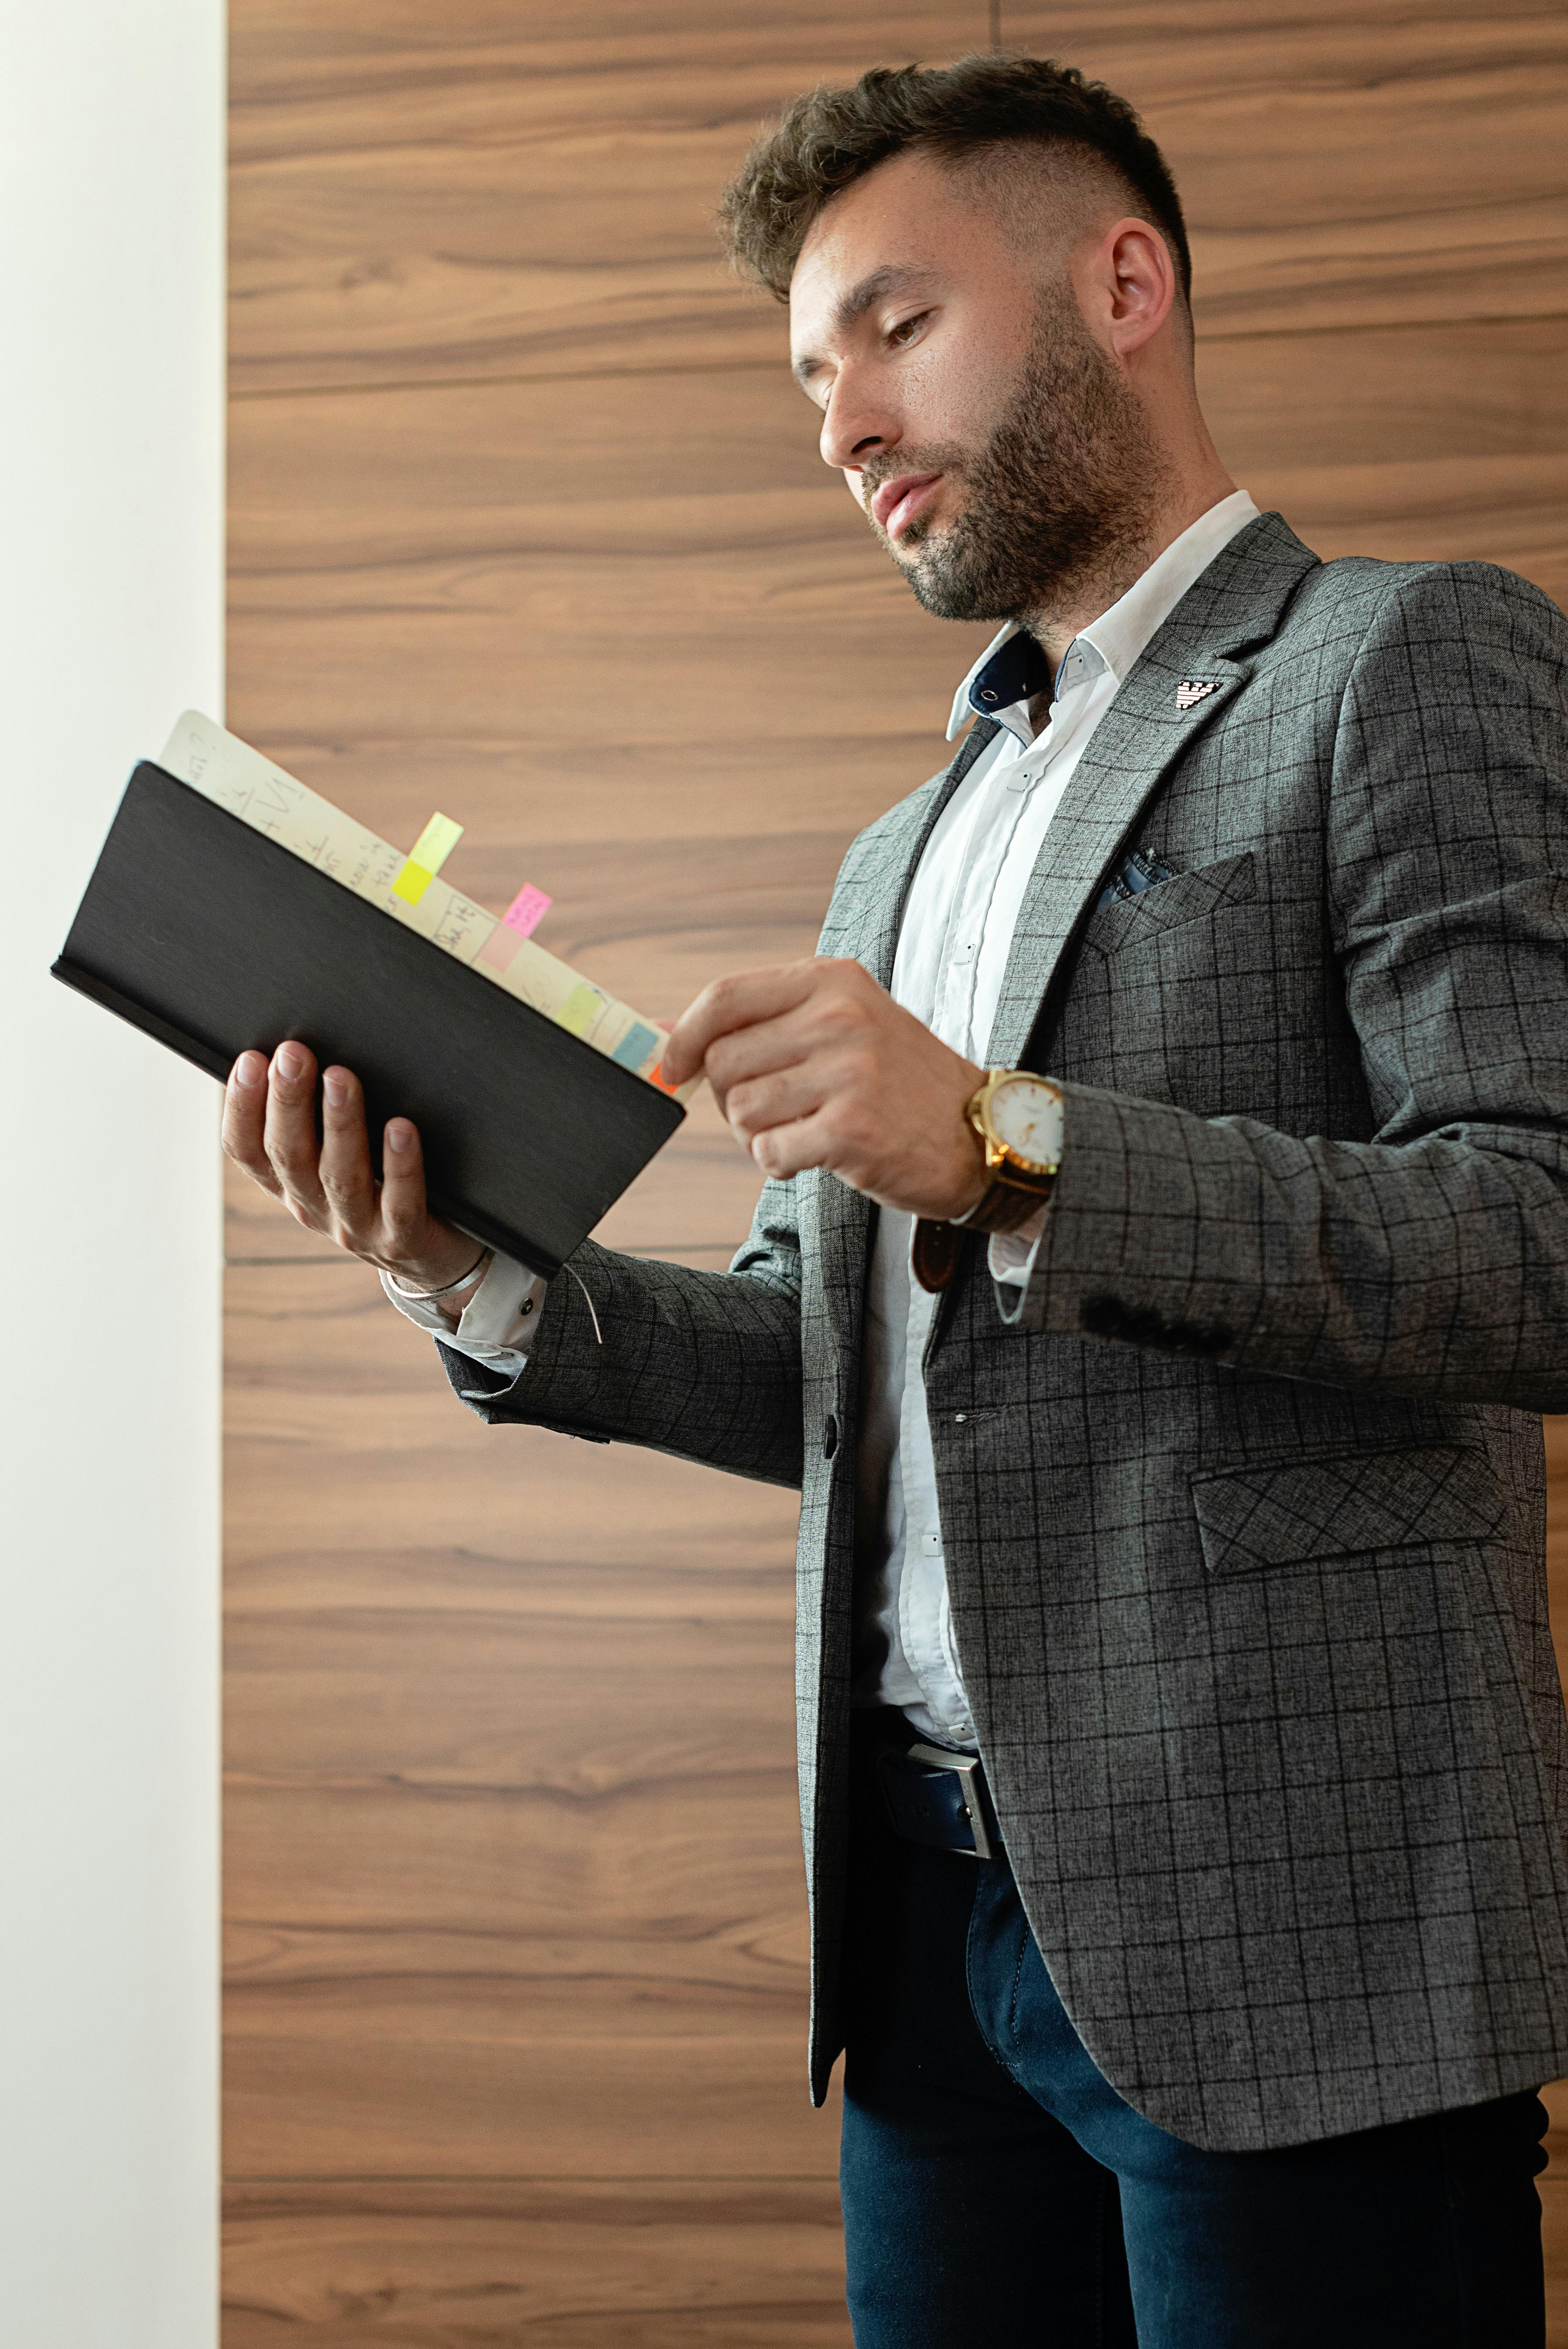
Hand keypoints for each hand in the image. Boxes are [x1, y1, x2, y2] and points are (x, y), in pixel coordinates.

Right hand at [221, 1043, 488, 1297]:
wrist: (430, 1255)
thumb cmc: (378, 1184)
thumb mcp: (332, 1155)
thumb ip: (312, 1116)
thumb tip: (294, 1051)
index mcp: (288, 1183)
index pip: (246, 1150)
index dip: (242, 1108)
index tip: (249, 1059)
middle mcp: (314, 1207)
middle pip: (290, 1156)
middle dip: (288, 1103)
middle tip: (292, 1054)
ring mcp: (357, 1227)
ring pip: (340, 1177)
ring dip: (339, 1125)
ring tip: (341, 1077)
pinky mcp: (403, 1239)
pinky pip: (400, 1204)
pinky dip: (399, 1166)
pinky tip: (401, 1127)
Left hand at [661, 958, 986, 1219]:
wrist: (978, 1132)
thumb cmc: (899, 1083)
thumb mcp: (840, 1028)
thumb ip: (758, 1024)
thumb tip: (662, 1034)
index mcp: (832, 982)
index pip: (725, 996)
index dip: (685, 1035)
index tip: (674, 1064)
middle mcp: (840, 1018)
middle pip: (723, 1060)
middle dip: (731, 1097)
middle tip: (776, 1108)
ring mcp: (848, 1072)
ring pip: (741, 1110)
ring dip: (759, 1134)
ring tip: (805, 1129)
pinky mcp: (851, 1128)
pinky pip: (769, 1151)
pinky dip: (780, 1162)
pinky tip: (817, 1154)